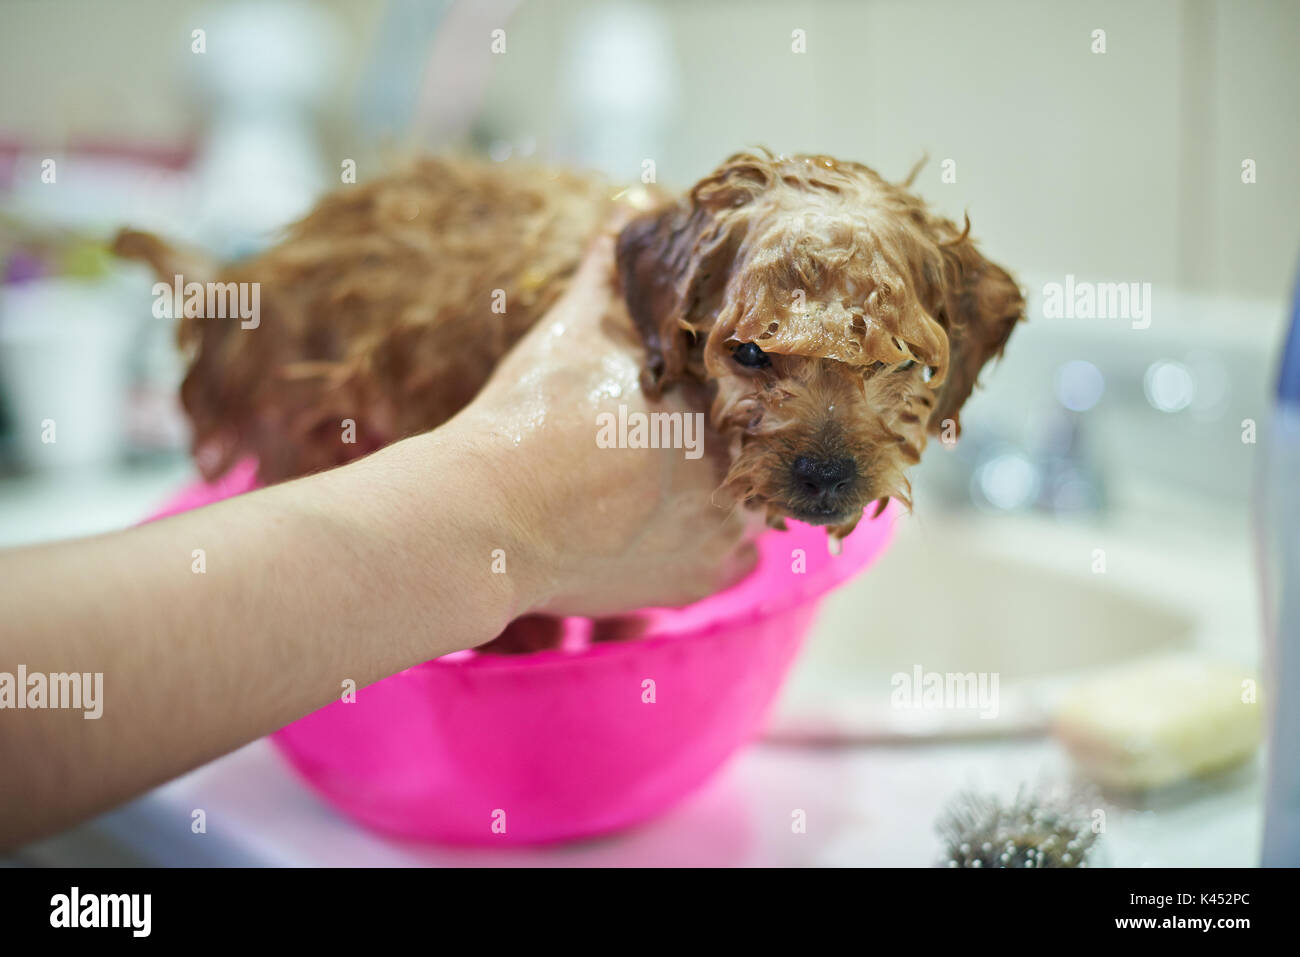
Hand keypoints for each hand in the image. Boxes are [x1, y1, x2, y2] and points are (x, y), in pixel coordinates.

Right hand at [448, 219, 758, 616]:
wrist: (486, 520)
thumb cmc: (529, 418)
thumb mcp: (572, 331)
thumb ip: (608, 272)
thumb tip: (631, 205)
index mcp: (721, 397)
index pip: (767, 385)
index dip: (745, 384)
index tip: (713, 385)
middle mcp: (741, 464)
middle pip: (764, 445)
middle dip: (737, 436)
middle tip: (687, 434)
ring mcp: (725, 530)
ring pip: (755, 504)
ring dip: (728, 491)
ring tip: (675, 480)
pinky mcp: (701, 581)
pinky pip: (733, 562)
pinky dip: (711, 545)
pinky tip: (670, 525)